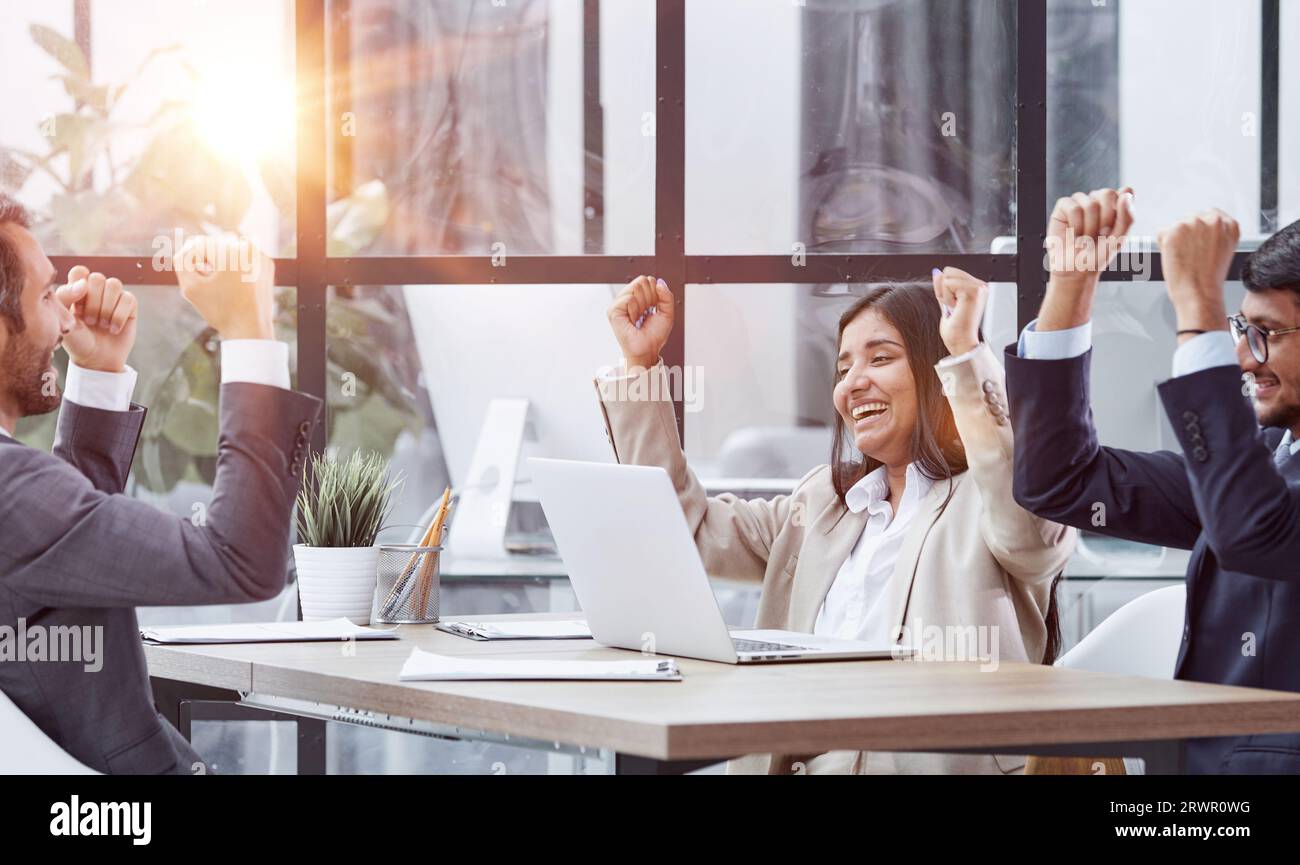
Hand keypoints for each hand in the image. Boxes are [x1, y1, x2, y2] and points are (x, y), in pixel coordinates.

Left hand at [58, 267, 137, 372]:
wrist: (96, 360)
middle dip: (93, 302)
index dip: (80, 284)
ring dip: (107, 307)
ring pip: (114, 284)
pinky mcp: (129, 306)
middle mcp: (96, 291)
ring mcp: (114, 297)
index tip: (76, 305)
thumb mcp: (63, 319)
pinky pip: (128, 298)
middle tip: (89, 320)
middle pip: (97, 278)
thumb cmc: (77, 340)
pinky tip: (113, 329)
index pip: (80, 271)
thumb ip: (66, 296)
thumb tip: (84, 283)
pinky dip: (119, 316)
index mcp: (78, 290)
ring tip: (102, 324)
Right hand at [174, 235, 274, 340]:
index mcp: (229, 251)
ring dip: (221, 262)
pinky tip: (236, 284)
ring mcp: (260, 254)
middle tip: (211, 283)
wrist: (251, 329)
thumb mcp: (190, 288)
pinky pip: (244, 257)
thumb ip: (182, 261)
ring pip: (229, 249)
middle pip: (214, 245)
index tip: (198, 279)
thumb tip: (188, 247)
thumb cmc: (220, 310)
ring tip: (223, 284)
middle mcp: (248, 248)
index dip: (191, 262)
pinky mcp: (267, 263)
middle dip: (207, 261)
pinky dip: (237, 266)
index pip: (198, 244)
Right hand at [608, 275, 673, 370]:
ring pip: (636, 287)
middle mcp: (626, 298)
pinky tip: (633, 320)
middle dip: (650, 298)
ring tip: (638, 318)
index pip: (648, 280)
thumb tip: (659, 283)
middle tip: (645, 314)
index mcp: (636, 296)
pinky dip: (636, 310)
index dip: (655, 294)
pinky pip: (629, 299)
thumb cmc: (654, 335)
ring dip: (643, 305)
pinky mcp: (613, 311)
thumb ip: (667, 296)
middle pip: (642, 280)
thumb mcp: (667, 313)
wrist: (648, 350)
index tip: (652, 309)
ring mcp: (618, 304)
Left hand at [932, 267, 987, 355]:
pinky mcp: (974, 291)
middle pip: (949, 271)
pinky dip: (947, 298)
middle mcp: (981, 286)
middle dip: (944, 290)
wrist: (961, 343)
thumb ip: (942, 287)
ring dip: (946, 295)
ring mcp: (979, 287)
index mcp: (977, 287)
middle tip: (953, 307)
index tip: (953, 305)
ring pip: (948, 277)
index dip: (944, 289)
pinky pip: (948, 284)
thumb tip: (937, 273)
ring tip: (956, 308)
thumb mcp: (945, 302)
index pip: (951, 272)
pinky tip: (956, 308)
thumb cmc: (956, 330)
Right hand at [1039, 187, 1134, 330]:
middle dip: (1105, 219)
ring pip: (1090, 203)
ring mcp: (1080, 201)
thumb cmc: (1097, 255)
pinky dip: (1075, 225)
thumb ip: (1128, 215)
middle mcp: (1098, 200)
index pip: (1125, 192)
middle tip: (1099, 235)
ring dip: (1089, 227)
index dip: (1120, 211)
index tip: (1115, 228)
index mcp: (1115, 204)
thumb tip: (1126, 191)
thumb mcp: (1120, 238)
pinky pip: (1073, 208)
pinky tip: (1074, 234)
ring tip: (1085, 238)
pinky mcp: (1064, 206)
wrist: (1076, 269)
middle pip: (1106, 194)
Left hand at [1157, 209, 1237, 336]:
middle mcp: (1214, 219)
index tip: (1197, 242)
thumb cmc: (1209, 279)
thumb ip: (1215, 233)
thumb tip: (1197, 226)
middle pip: (1190, 218)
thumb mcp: (1222, 249)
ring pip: (1176, 226)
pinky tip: (1175, 258)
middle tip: (1189, 256)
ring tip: (1184, 259)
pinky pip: (1162, 233)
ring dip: (1174, 240)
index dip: (1200, 231)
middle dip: (1186, 235)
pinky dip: (1163, 246)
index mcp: (1229, 224)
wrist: (1200, 294)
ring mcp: (1194, 222)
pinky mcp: (1175, 230)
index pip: (1210, 215)